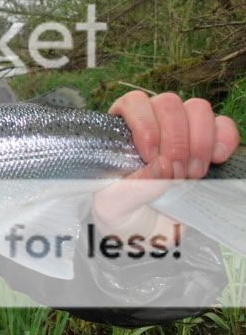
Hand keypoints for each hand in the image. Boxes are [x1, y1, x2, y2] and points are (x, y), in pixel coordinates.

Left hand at [92, 91, 239, 237]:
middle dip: (175, 140)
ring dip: (198, 142)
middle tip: (174, 174)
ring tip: (191, 174)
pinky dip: (224, 140)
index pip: (133, 102)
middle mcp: (150, 120)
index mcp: (120, 128)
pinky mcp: (208, 141)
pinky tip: (216, 160)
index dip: (146, 124)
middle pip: (168, 104)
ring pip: (197, 109)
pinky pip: (223, 125)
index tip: (150, 156)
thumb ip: (127, 190)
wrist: (148, 231)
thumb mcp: (111, 207)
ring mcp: (181, 129)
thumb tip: (161, 167)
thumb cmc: (122, 212)